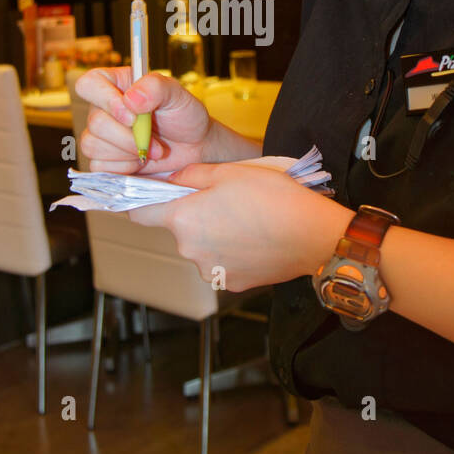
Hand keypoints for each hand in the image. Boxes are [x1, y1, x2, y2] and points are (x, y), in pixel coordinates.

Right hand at [75, 68, 213, 173]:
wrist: (194, 148)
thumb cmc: (184, 117)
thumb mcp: (177, 94)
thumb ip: (155, 87)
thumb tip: (130, 99)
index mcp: (115, 84)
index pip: (89, 84)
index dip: (105, 100)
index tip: (132, 116)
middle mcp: (103, 109)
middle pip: (95, 122)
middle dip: (128, 136)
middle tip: (154, 139)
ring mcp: (101, 136)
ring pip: (93, 145)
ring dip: (128, 152)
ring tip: (151, 150)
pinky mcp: (103, 160)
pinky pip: (99, 166)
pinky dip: (124, 166)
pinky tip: (140, 161)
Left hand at [130, 161, 353, 291]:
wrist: (312, 234)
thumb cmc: (272, 198)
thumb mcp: (229, 171)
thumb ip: (192, 175)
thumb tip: (173, 179)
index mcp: (183, 218)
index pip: (140, 212)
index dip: (143, 200)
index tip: (151, 196)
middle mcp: (189, 249)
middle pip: (178, 229)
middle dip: (194, 215)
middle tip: (224, 200)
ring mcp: (210, 270)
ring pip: (200, 247)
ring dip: (213, 235)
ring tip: (245, 220)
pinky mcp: (230, 282)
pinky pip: (220, 263)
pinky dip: (230, 252)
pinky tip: (253, 239)